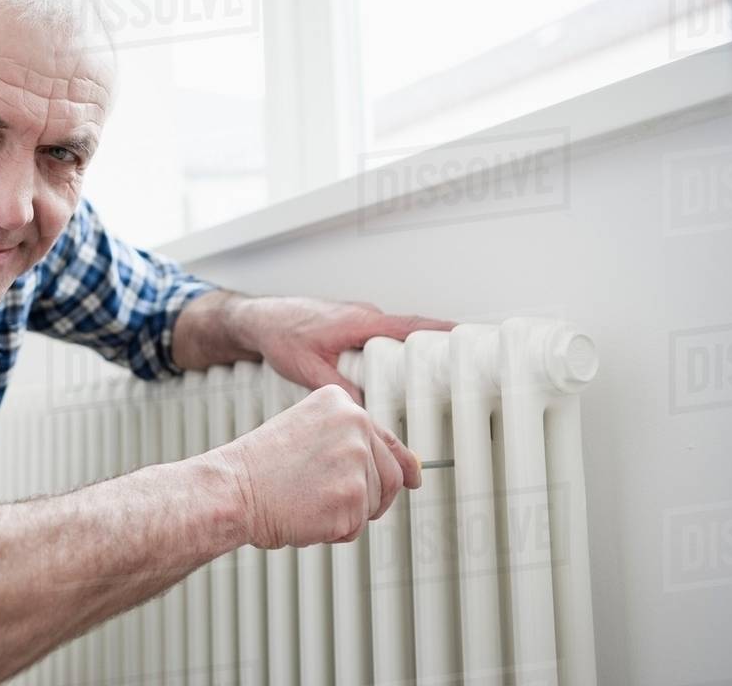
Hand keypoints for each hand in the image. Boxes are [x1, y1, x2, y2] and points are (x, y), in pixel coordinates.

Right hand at [213, 384, 421, 548]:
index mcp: (341, 403)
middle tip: (323, 498)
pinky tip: (306, 515)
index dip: (399, 466)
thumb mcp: (308, 434)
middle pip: (390, 477)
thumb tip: (414, 472)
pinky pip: (357, 527)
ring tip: (308, 501)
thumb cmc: (262, 468)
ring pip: (376, 504)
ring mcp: (355, 460)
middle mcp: (354, 424)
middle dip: (366, 497)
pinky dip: (334, 532)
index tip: (409, 477)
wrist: (232, 489)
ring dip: (347, 514)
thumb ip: (354, 444)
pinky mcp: (353, 497)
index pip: (388, 441)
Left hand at [245, 297, 455, 403]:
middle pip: (411, 335)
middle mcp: (365, 317)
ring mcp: (360, 321)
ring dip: (410, 357)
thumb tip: (368, 412)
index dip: (445, 331)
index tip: (472, 337)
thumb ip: (342, 390)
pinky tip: (391, 377)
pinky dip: (391, 357)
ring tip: (431, 381)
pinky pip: (381, 342)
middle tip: (458, 372)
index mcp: (361, 322)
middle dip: (435, 351)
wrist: (259, 320)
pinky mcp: (352, 329)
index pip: (413, 325)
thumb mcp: (310, 370)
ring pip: (395, 341)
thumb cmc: (281, 334)